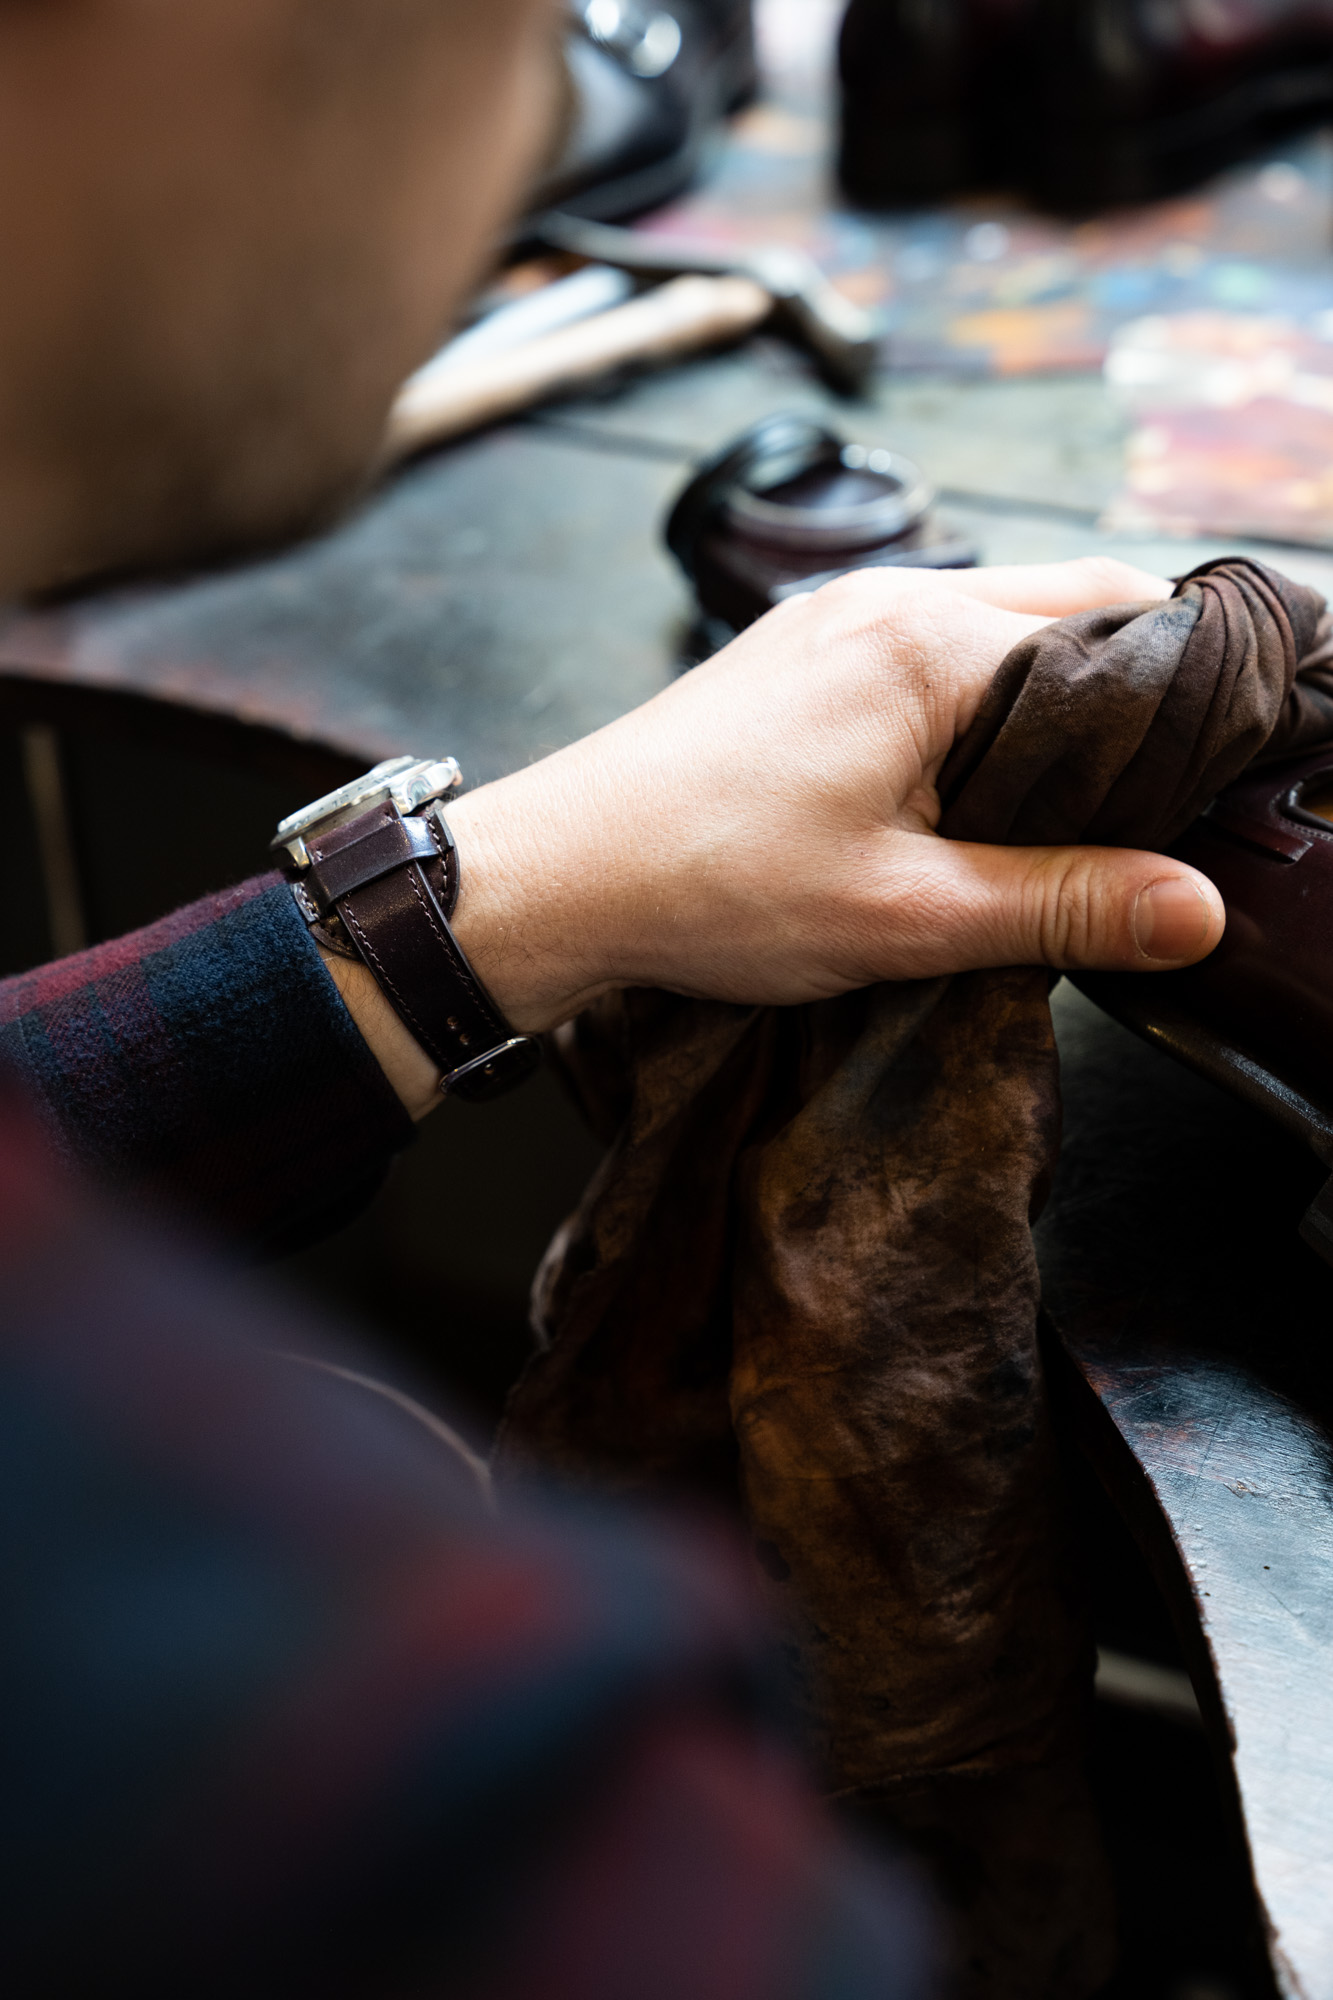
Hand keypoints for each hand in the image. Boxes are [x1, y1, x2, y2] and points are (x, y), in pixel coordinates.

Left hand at [331, 558, 1225, 1114]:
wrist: (558, 875)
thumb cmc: (703, 884)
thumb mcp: (906, 915)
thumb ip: (1061, 903)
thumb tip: (1190, 908)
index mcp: (931, 643)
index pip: (1123, 632)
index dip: (1182, 708)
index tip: (1201, 783)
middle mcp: (889, 599)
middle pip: (1072, 604)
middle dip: (1127, 690)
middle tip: (1143, 796)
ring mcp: (837, 616)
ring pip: (1000, 623)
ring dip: (1046, 695)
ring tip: (1056, 802)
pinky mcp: (801, 652)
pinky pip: (928, 646)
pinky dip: (974, 697)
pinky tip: (962, 782)